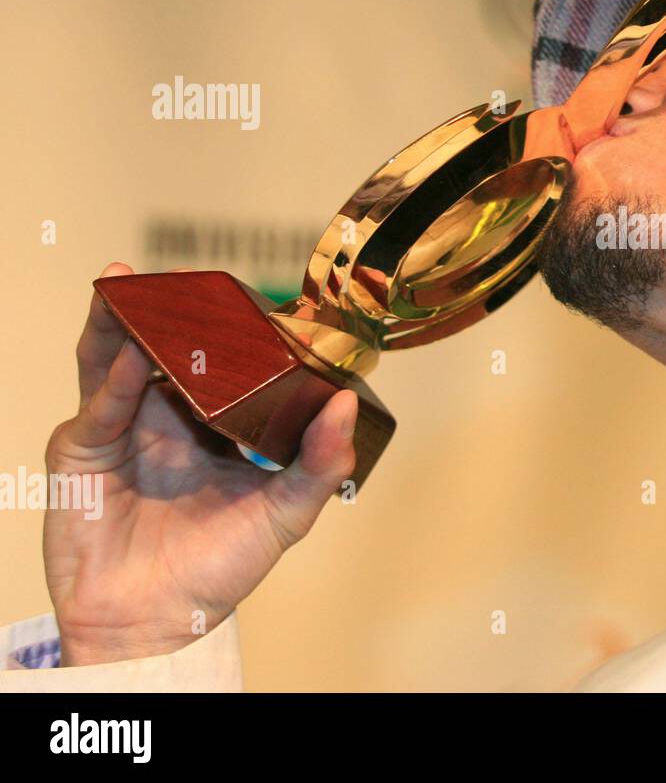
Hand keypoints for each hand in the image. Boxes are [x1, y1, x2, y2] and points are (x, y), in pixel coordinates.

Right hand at [43, 263, 357, 665]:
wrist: (156, 623)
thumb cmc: (218, 569)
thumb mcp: (284, 514)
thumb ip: (320, 464)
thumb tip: (346, 406)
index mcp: (214, 424)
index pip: (219, 361)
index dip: (226, 328)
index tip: (242, 293)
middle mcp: (166, 417)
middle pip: (163, 349)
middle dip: (165, 310)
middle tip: (177, 275)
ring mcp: (122, 429)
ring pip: (116, 360)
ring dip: (121, 321)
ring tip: (129, 282)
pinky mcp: (84, 450)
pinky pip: (100, 405)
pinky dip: (115, 377)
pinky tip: (132, 354)